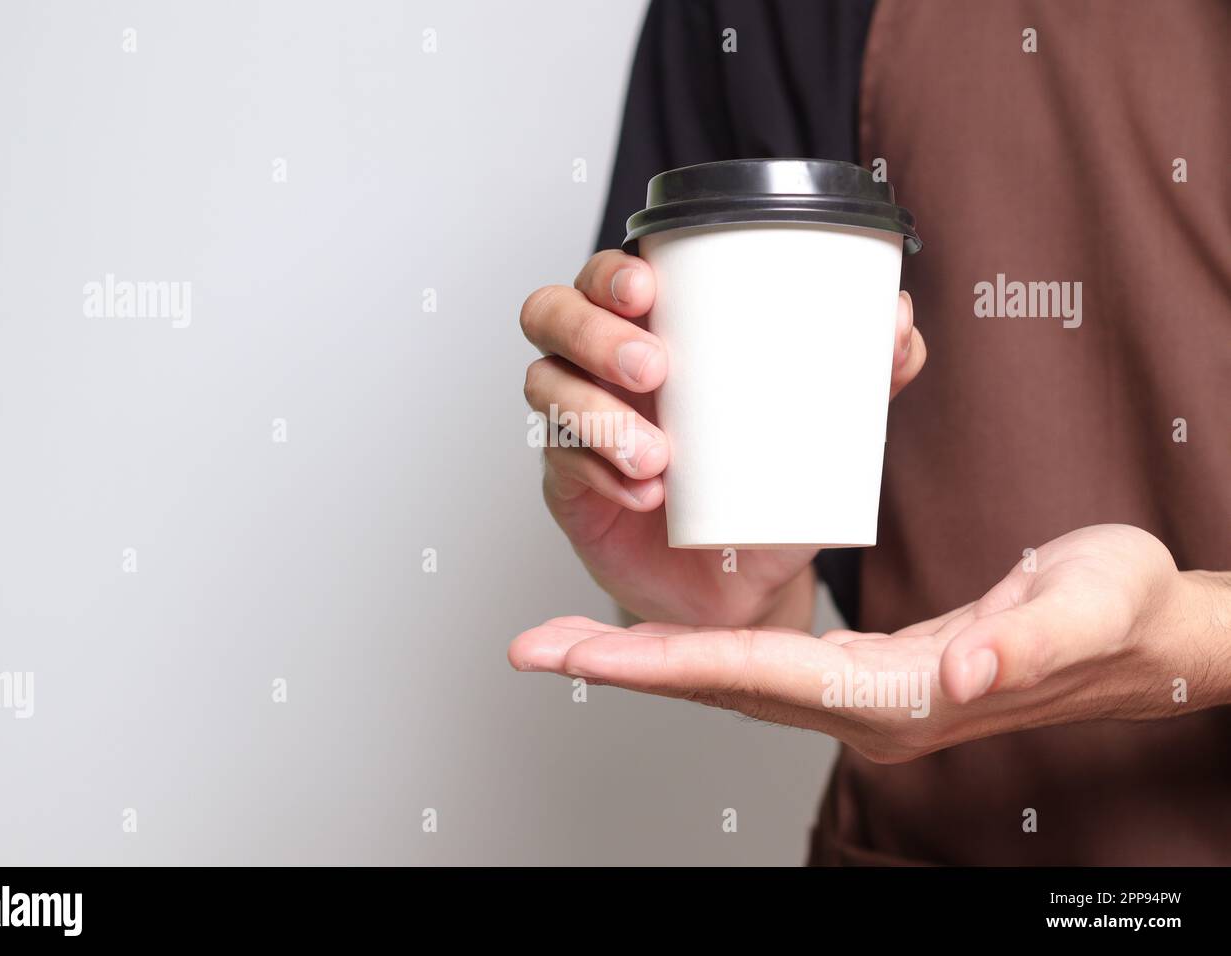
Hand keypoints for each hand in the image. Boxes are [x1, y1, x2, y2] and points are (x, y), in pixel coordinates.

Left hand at [510, 525, 1218, 762]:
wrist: (1140, 635)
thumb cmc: (1115, 614)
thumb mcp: (1082, 607)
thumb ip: (1019, 645)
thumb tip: (954, 677)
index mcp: (898, 695)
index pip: (754, 676)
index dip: (662, 662)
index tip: (580, 653)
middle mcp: (864, 708)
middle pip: (717, 686)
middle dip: (621, 667)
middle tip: (534, 647)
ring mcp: (860, 698)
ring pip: (728, 679)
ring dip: (643, 662)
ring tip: (567, 641)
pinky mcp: (865, 676)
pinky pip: (760, 667)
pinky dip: (697, 651)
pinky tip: (662, 635)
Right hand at [520, 250, 926, 625]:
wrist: (739, 586)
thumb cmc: (769, 491)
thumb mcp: (823, 437)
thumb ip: (865, 379)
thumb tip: (900, 321)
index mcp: (653, 331)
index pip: (604, 279)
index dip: (609, 274)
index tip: (649, 289)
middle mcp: (602, 368)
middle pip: (551, 315)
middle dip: (593, 332)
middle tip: (654, 369)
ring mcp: (578, 424)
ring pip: (543, 385)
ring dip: (595, 412)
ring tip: (657, 456)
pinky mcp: (566, 484)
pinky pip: (559, 461)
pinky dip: (600, 474)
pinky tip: (645, 496)